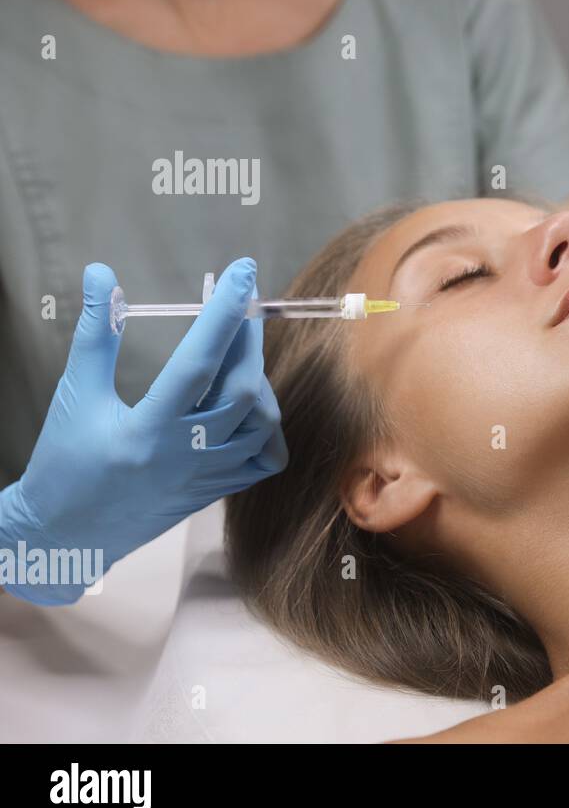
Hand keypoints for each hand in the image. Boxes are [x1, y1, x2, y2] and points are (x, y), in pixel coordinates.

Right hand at [0, 259, 287, 604]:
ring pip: (261, 423)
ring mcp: (207, 477)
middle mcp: (186, 455)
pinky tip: (245, 404)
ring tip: (236, 352)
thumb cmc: (64, 460)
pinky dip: (265, 426)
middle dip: (248, 339)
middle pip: (241, 390)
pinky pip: (264, 458)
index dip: (223, 314)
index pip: (198, 362)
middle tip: (241, 303)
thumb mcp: (75, 393)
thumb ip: (95, 334)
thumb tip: (102, 274)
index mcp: (147, 429)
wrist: (66, 535)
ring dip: (257, 380)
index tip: (242, 272)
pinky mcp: (217, 491)